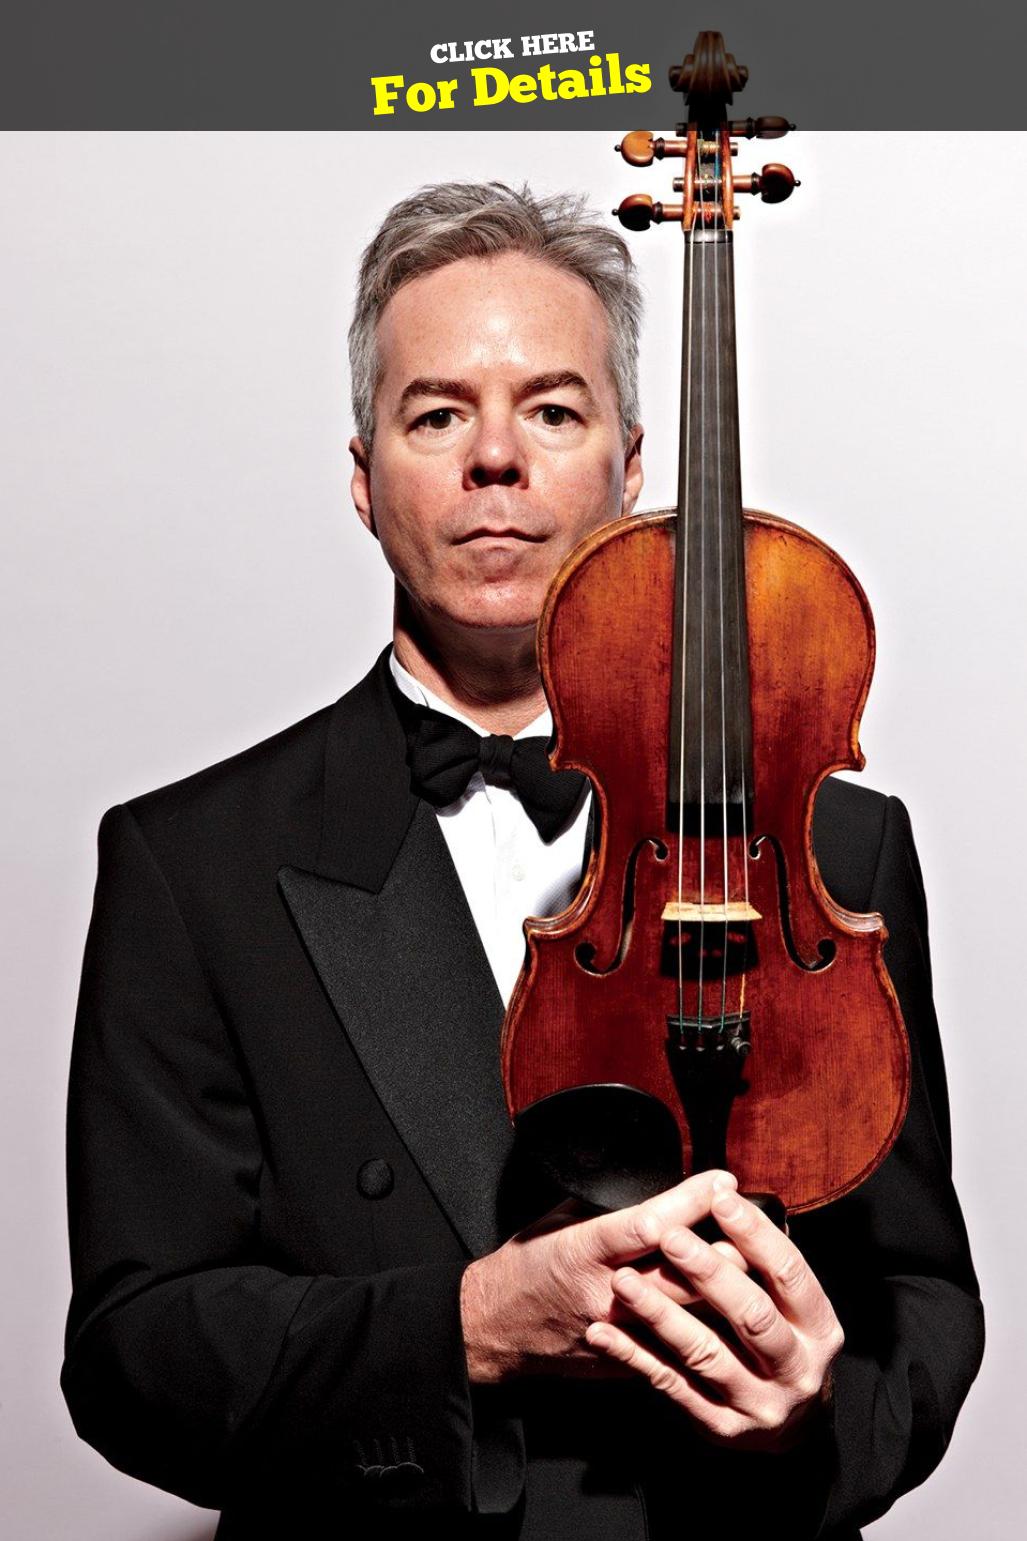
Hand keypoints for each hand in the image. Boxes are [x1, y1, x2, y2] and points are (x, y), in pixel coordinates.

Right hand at [460, 1169, 740, 1383]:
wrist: (495, 1329)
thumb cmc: (527, 1265)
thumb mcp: (560, 1220)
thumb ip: (608, 1209)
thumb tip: (659, 1188)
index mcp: (585, 1249)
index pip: (651, 1223)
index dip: (693, 1200)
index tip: (723, 1180)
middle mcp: (607, 1293)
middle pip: (684, 1276)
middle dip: (728, 1251)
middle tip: (757, 1228)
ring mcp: (620, 1334)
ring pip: (691, 1317)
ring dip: (728, 1293)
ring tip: (759, 1271)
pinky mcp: (627, 1363)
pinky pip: (678, 1346)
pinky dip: (708, 1327)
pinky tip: (734, 1315)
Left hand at [585, 1176, 843, 1451]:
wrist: (787, 1424)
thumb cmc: (779, 1339)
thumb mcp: (788, 1305)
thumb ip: (761, 1262)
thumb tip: (723, 1191)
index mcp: (819, 1327)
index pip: (789, 1272)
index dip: (755, 1233)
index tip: (719, 1196)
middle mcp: (798, 1369)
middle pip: (752, 1315)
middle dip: (707, 1272)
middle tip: (668, 1236)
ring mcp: (761, 1403)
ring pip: (705, 1353)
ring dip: (661, 1315)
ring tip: (623, 1283)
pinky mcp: (722, 1427)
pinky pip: (672, 1386)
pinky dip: (635, 1357)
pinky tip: (604, 1332)